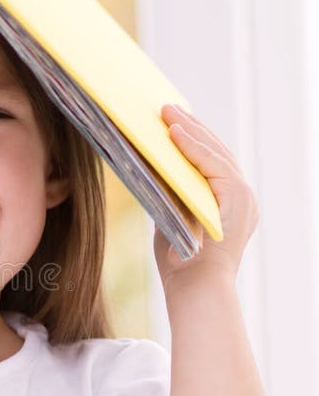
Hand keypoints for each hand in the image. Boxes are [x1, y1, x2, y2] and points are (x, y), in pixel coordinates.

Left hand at [153, 103, 258, 291]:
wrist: (195, 289)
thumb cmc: (179, 263)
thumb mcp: (171, 219)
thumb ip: (170, 195)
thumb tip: (151, 166)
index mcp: (230, 204)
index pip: (213, 163)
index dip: (194, 140)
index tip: (174, 121)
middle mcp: (242, 198)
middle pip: (217, 152)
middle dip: (191, 127)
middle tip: (167, 107)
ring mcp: (243, 197)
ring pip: (216, 153)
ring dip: (190, 130)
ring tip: (167, 112)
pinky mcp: (237, 199)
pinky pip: (214, 164)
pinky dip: (194, 147)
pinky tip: (175, 133)